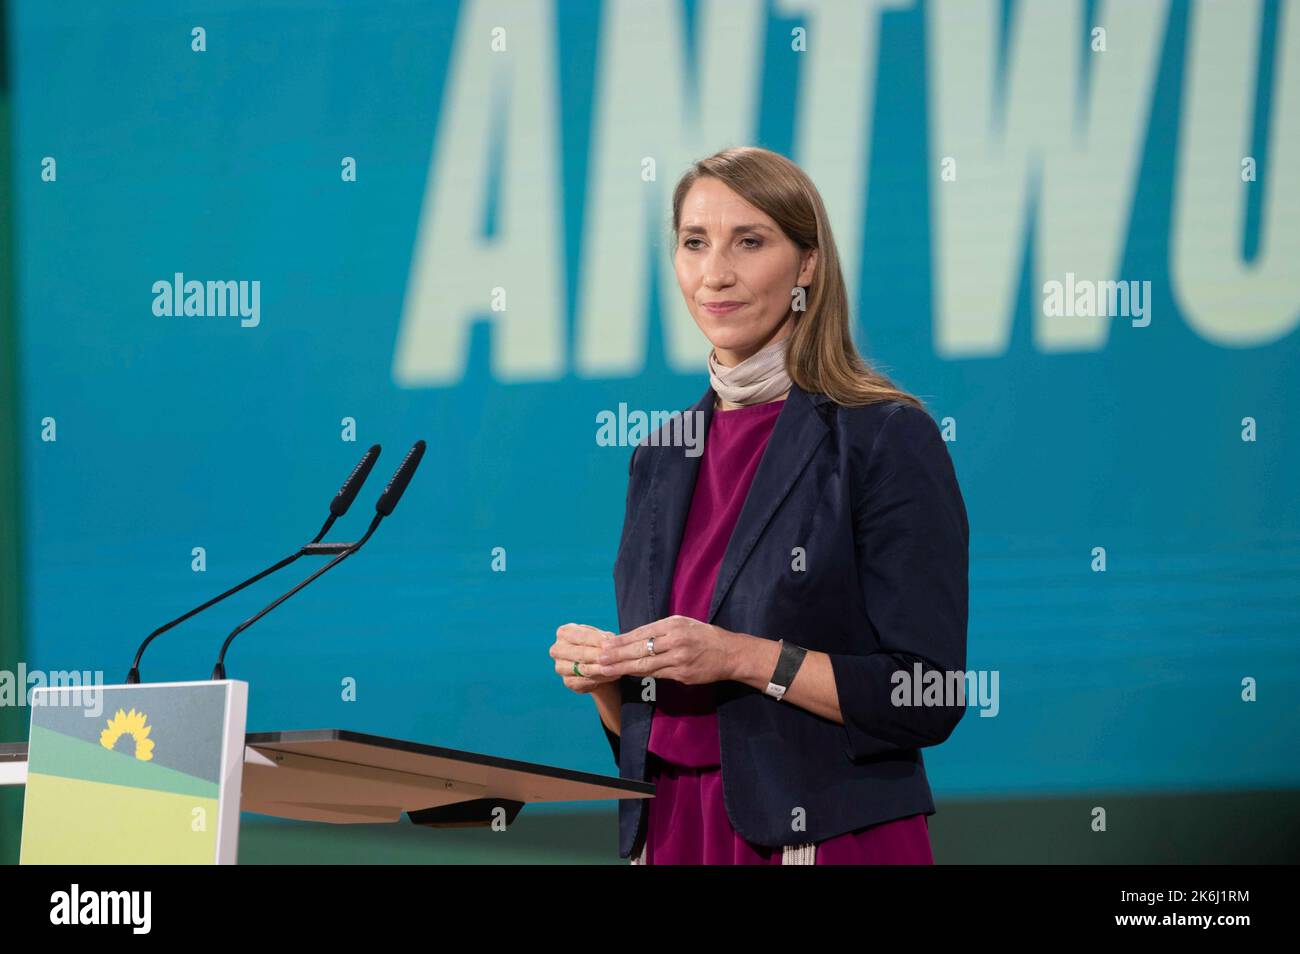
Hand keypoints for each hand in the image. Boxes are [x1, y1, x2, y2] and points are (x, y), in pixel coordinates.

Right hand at [550, 622, 621, 694]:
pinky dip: (601, 678)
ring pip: (583, 669)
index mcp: (564, 633)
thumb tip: (610, 641)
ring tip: (617, 667)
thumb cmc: (596, 646)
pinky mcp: (567, 682)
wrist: (594, 665)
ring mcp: (560, 667)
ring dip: (602, 669)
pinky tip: (612, 675)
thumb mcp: (599, 636)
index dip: (599, 639)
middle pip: (581, 653)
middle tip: (615, 657)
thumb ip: (604, 637)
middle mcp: (557, 649)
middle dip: (600, 655)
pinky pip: (586, 681)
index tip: (613, 642)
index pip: (582, 636)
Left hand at [597, 615, 738, 685]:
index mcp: (674, 624)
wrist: (730, 653)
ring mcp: (679, 659)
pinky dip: (641, 674)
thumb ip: (660, 630)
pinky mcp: (683, 674)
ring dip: (623, 667)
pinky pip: (657, 675)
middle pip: (641, 648)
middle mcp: (676, 640)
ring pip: (646, 664)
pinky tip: (628, 674)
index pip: (642, 632)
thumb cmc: (703, 636)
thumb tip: (633, 638)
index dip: (622, 640)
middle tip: (600, 658)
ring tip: (607, 669)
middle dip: (618, 654)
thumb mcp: (683, 624)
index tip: (606, 644)